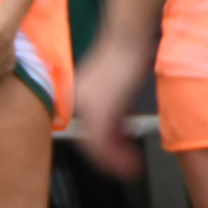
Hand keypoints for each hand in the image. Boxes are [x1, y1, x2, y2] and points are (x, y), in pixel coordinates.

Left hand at [75, 29, 154, 176]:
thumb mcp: (120, 90)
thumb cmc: (127, 58)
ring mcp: (85, 107)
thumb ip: (117, 112)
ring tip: (129, 168)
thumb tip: (121, 132)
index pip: (85, 131)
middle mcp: (76, 103)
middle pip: (88, 141)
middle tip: (124, 168)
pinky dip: (116, 155)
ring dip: (113, 160)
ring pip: (93, 145)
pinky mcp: (97, 109)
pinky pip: (101, 141)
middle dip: (108, 158)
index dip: (102, 149)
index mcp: (78, 99)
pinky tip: (130, 161)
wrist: (127, 39)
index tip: (117, 156)